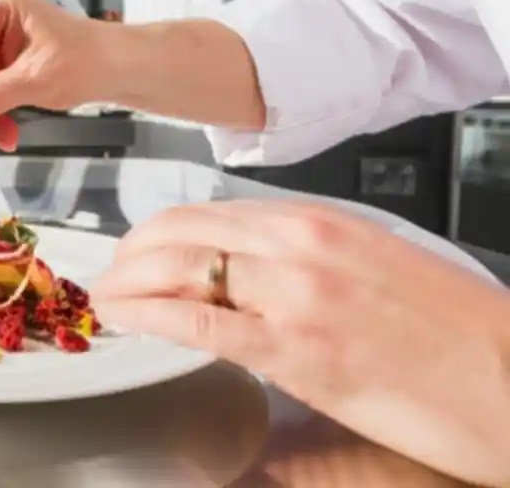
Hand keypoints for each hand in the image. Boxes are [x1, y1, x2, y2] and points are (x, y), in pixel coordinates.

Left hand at [90, 200, 509, 486]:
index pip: (211, 212)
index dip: (160, 231)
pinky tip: (126, 319)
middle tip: (111, 274)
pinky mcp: (297, 351)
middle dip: (131, 252)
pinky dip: (150, 316)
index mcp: (322, 221)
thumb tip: (251, 266)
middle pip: (181, 232)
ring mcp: (296, 296)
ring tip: (106, 298)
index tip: (138, 247)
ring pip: (179, 268)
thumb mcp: (376, 262)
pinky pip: (200, 323)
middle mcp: (302, 246)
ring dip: (127, 281)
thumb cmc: (456, 330)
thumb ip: (309, 256)